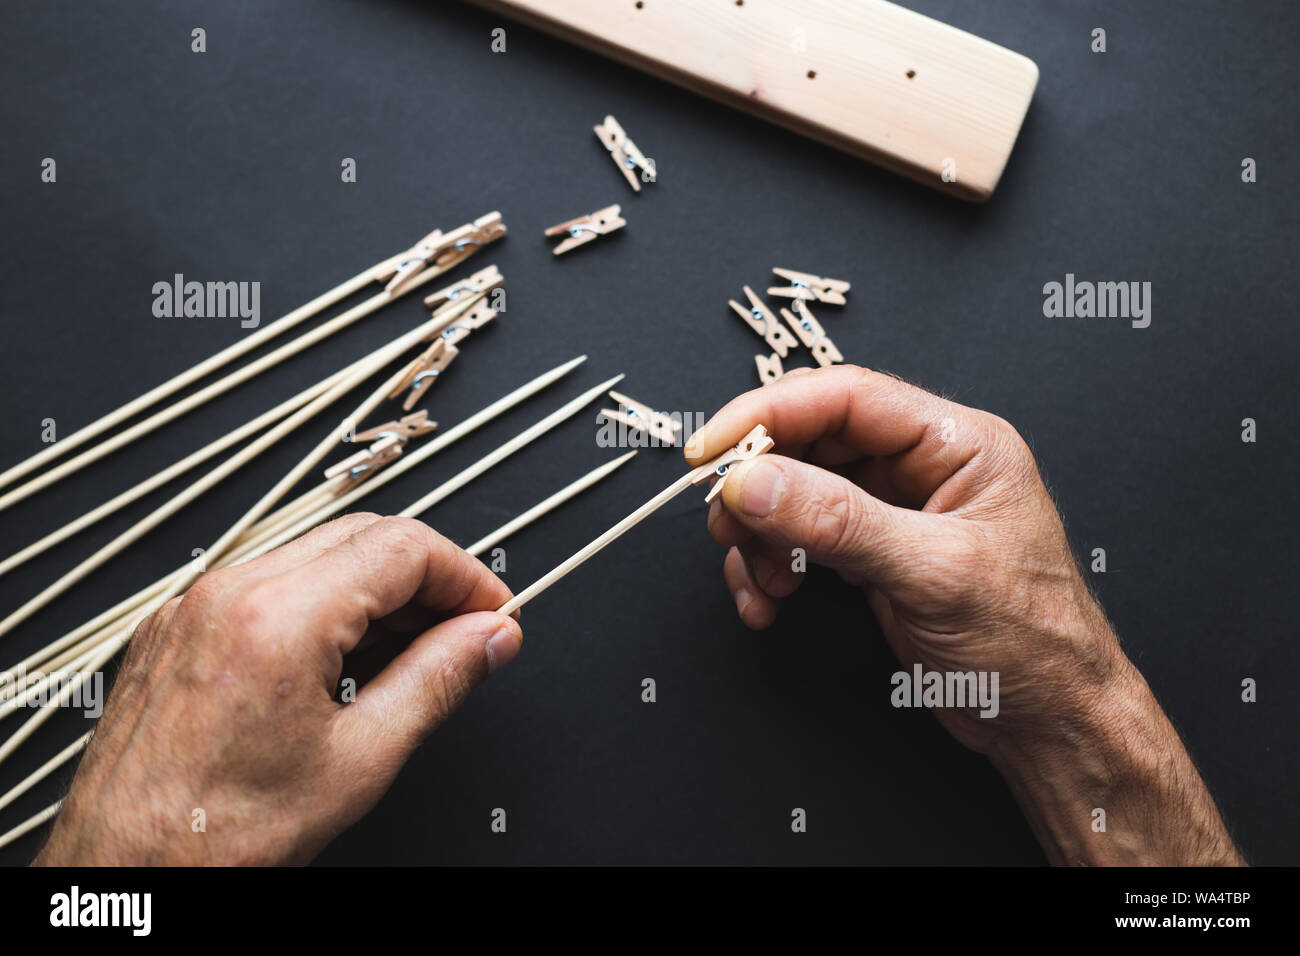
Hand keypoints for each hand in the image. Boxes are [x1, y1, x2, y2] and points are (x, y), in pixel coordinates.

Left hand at [35, 514, 521, 865]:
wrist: (122, 873)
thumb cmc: (222, 835)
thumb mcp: (360, 760)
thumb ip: (437, 681)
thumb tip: (490, 638)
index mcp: (278, 616)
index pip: (403, 548)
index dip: (466, 576)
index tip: (495, 614)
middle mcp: (229, 592)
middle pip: (363, 538)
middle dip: (427, 578)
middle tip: (467, 632)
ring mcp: (195, 605)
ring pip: (316, 556)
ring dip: (378, 591)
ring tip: (415, 654)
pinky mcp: (178, 627)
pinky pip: (270, 584)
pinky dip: (324, 605)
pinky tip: (349, 660)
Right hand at [686, 365, 1240, 864]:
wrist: (1051, 723)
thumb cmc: (1033, 644)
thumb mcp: (932, 574)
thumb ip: (839, 522)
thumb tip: (754, 481)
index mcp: (957, 443)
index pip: (846, 397)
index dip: (770, 413)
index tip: (713, 447)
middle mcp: (923, 467)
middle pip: (812, 441)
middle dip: (759, 484)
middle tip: (724, 522)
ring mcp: (895, 511)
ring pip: (796, 492)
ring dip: (761, 534)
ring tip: (760, 581)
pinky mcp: (874, 554)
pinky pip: (801, 539)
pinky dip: (772, 566)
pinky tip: (768, 601)